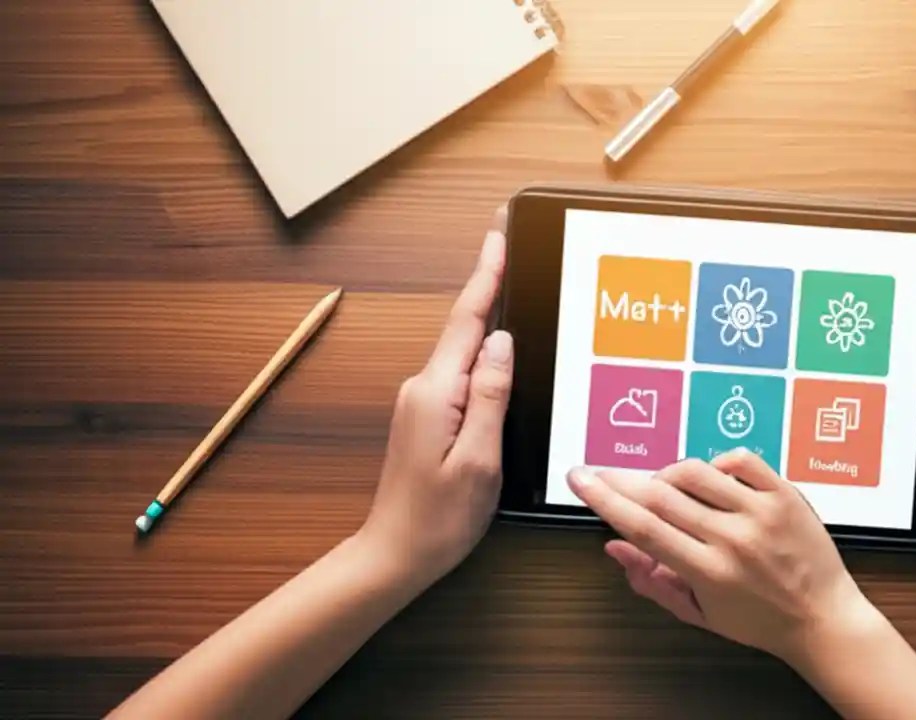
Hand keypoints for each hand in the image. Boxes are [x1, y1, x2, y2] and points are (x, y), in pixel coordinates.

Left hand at [359, 210, 512, 588]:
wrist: (394, 554)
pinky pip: (463, 373)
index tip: (499, 236)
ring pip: (465, 350)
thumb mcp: (478, 459)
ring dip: (489, 319)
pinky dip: (484, 353)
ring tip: (516, 287)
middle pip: (465, 327)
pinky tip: (503, 350)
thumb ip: (491, 396)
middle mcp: (424, 388)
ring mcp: (423, 401)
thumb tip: (502, 342)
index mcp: (437, 392)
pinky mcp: (429, 416)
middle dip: (490, 285)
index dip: (487, 276)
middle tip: (513, 245)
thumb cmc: (438, 518)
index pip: (468, 321)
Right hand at [568, 450, 868, 663]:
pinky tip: (711, 479)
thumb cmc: (760, 621)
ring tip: (665, 488)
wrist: (822, 619)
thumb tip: (616, 547)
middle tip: (601, 472)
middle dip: (621, 479)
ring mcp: (761, 513)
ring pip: (695, 472)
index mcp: (708, 572)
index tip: (581, 480)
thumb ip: (653, 581)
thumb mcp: (699, 613)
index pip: (644, 527)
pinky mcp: (785, 495)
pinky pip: (739, 460)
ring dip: (668, 474)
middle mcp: (733, 539)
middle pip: (661, 495)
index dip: (605, 500)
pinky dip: (715, 462)